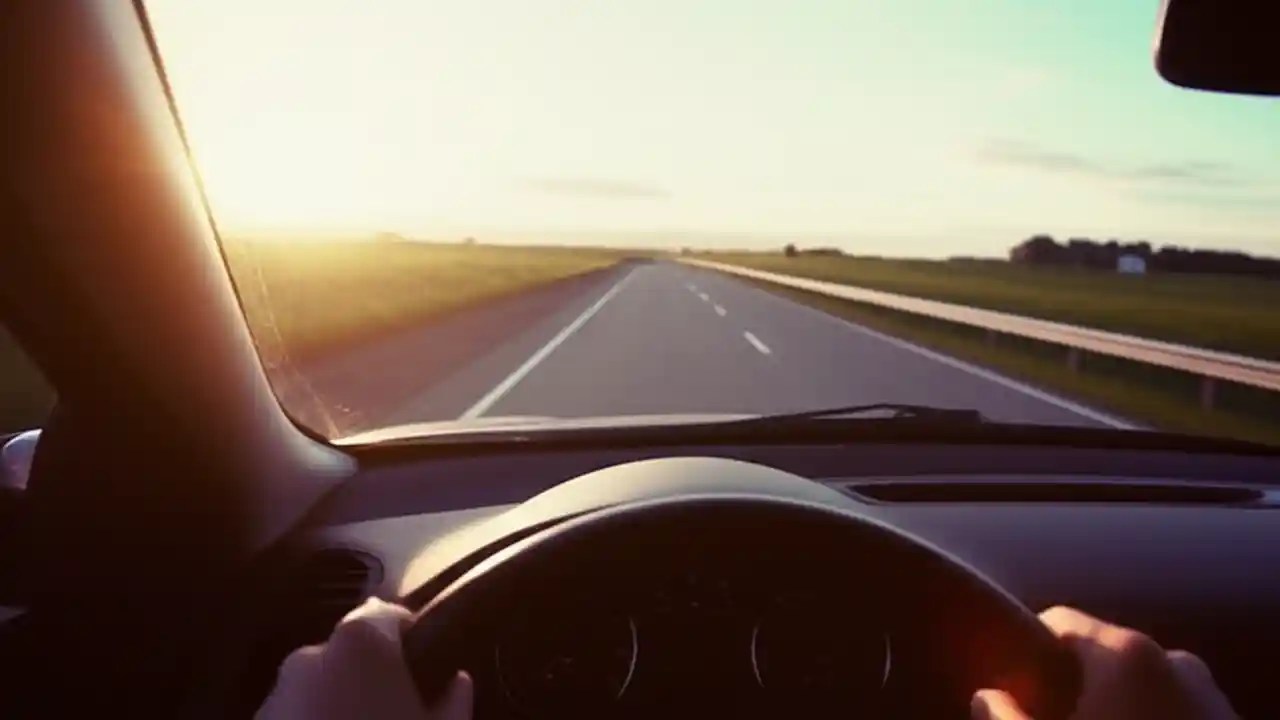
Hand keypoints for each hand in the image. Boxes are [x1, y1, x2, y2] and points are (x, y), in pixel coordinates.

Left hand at [256, 597, 471, 719]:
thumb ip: (452, 702)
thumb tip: (456, 682)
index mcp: (361, 643)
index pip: (391, 616)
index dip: (413, 639)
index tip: (428, 671)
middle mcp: (310, 654)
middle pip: (352, 655)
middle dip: (373, 679)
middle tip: (397, 714)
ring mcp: (274, 694)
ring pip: (320, 689)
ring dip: (338, 707)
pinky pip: (295, 718)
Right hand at [972, 606, 1236, 719]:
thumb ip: (1003, 716)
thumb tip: (986, 696)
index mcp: (1124, 652)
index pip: (1058, 621)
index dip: (1029, 653)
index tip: (1016, 687)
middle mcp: (1170, 659)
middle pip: (1101, 657)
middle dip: (1075, 688)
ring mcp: (1207, 693)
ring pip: (1141, 688)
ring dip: (1117, 709)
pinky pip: (1173, 709)